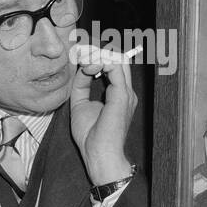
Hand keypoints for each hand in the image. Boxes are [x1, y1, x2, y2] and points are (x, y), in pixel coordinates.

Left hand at [68, 36, 138, 185]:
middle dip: (97, 51)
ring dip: (97, 54)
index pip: (114, 65)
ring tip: (81, 56)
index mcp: (119, 94)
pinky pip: (114, 67)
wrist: (99, 155)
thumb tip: (82, 68)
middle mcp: (126, 91)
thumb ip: (81, 85)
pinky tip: (86, 65)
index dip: (97, 56)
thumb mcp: (80, 104)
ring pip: (117, 59)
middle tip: (80, 51)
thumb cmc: (91, 137)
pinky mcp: (122, 95)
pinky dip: (99, 62)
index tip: (80, 54)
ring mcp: (126, 93)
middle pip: (118, 58)